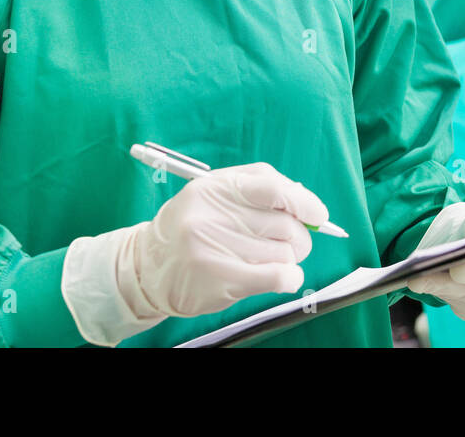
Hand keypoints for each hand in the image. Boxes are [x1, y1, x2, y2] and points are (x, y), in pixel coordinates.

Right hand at [62, 163, 329, 345]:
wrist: (146, 267)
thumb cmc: (192, 227)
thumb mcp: (216, 194)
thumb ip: (259, 189)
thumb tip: (307, 203)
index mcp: (216, 187)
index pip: (272, 188)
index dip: (304, 202)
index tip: (318, 215)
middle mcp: (213, 215)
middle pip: (284, 224)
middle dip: (298, 236)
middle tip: (290, 243)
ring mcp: (214, 247)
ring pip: (284, 253)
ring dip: (288, 259)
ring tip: (268, 260)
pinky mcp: (220, 278)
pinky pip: (277, 276)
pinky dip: (290, 277)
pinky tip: (284, 277)